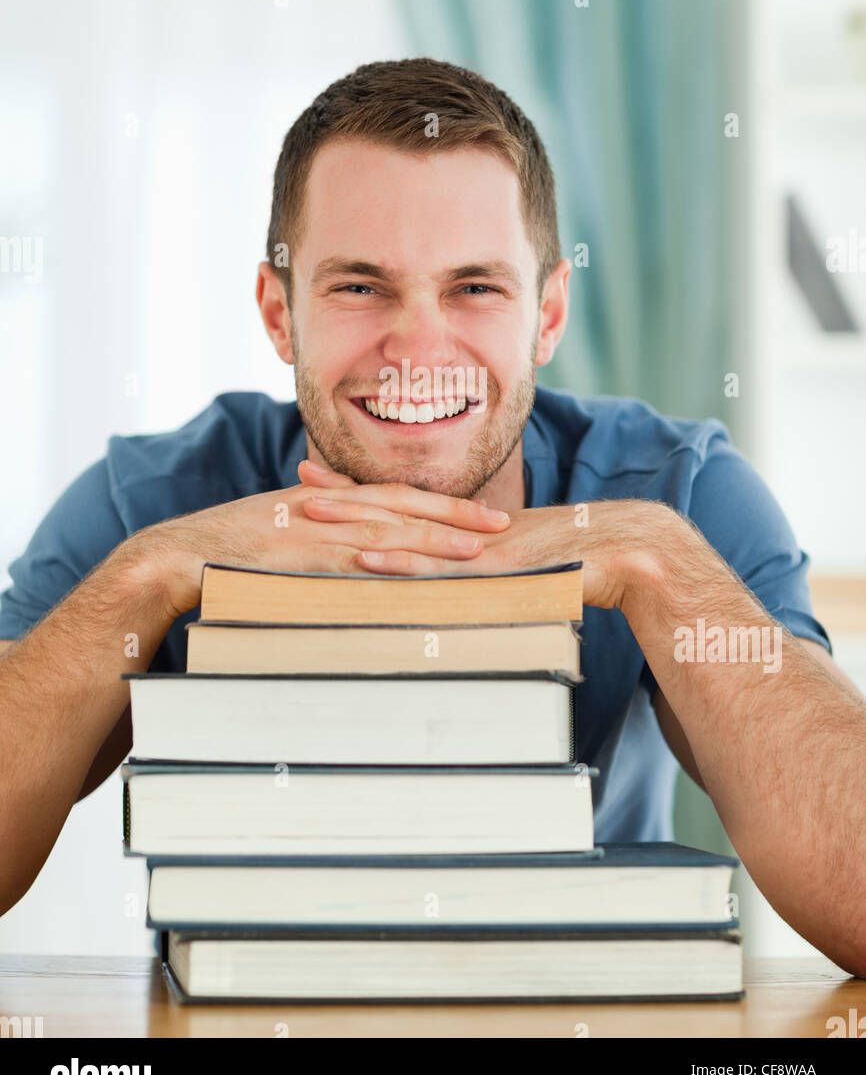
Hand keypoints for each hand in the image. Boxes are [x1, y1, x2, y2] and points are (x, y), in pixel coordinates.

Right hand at [126, 460, 509, 619]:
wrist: (184, 553)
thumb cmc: (231, 544)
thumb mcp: (285, 526)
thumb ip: (324, 528)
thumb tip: (363, 544)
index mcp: (328, 498)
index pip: (395, 496)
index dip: (442, 505)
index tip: (481, 515)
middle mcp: (328, 508)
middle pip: (403, 508)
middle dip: (455, 517)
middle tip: (501, 526)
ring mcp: (315, 533)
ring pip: (387, 533)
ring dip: (433, 541)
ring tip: (476, 552)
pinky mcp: (299, 560)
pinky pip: (351, 565)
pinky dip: (387, 569)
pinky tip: (417, 579)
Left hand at [299, 461, 685, 611]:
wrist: (625, 551)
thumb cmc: (578, 561)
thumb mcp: (520, 563)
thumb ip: (487, 570)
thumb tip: (461, 584)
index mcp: (469, 523)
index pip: (403, 502)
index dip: (358, 492)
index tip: (318, 483)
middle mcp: (465, 527)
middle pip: (393, 507)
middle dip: (343, 497)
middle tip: (295, 486)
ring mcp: (475, 545)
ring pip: (405, 531)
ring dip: (355, 522)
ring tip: (309, 514)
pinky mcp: (490, 569)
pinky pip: (436, 568)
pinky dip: (400, 563)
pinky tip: (365, 561)